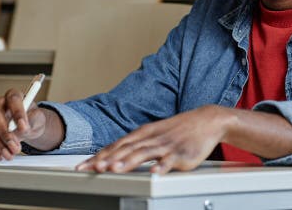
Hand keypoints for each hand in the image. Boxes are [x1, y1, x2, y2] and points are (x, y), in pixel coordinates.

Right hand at [0, 88, 47, 160]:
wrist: (27, 129)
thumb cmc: (32, 120)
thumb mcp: (37, 119)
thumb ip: (31, 122)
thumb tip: (22, 128)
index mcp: (14, 95)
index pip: (13, 99)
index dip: (17, 112)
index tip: (23, 126)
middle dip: (4, 132)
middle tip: (14, 145)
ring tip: (10, 153)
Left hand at [76, 105, 233, 173]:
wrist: (207, 120)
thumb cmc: (179, 129)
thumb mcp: (154, 133)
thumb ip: (135, 144)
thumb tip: (112, 156)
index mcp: (144, 133)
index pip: (117, 145)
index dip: (100, 156)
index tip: (84, 166)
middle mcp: (152, 138)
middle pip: (127, 149)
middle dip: (109, 159)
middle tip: (94, 168)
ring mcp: (167, 145)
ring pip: (144, 153)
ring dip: (129, 161)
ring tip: (115, 169)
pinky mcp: (181, 153)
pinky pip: (170, 160)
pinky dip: (162, 166)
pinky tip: (155, 171)